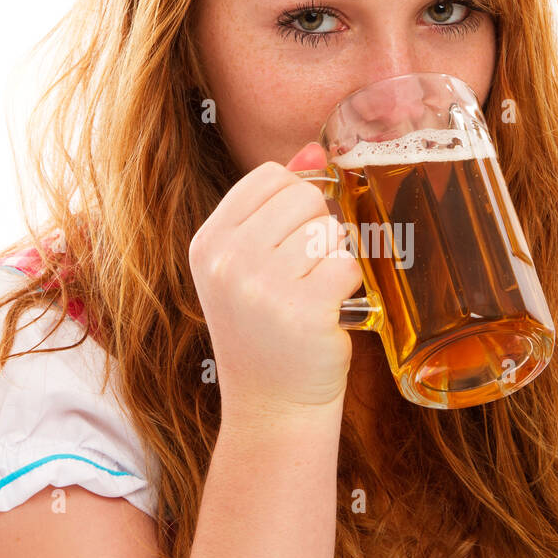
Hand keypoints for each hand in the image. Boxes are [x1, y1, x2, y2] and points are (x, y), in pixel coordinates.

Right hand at [188, 143, 361, 412]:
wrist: (273, 407)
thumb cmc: (269, 331)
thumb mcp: (254, 263)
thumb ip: (279, 204)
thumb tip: (316, 149)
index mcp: (208, 242)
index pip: (271, 177)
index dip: (295, 204)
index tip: (288, 246)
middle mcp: (226, 259)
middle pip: (304, 197)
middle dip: (319, 231)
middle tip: (303, 278)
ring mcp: (261, 285)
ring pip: (330, 229)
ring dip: (333, 261)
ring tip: (313, 296)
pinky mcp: (301, 309)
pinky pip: (348, 264)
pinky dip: (348, 287)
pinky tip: (327, 313)